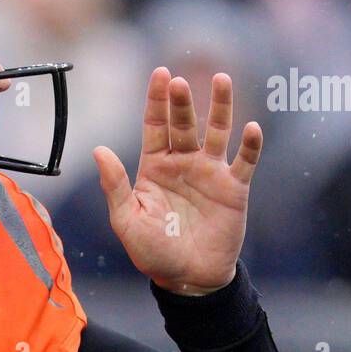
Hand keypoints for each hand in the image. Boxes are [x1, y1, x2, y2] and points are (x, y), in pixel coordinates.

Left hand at [93, 68, 261, 294]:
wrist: (188, 278)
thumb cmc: (153, 251)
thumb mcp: (127, 220)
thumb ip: (116, 185)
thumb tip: (98, 150)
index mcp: (154, 166)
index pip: (154, 125)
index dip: (156, 100)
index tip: (159, 73)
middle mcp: (183, 163)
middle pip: (183, 124)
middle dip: (181, 102)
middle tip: (179, 81)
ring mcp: (210, 173)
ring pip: (217, 131)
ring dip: (219, 107)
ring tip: (221, 79)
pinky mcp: (234, 188)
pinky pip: (245, 161)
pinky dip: (250, 145)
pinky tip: (252, 128)